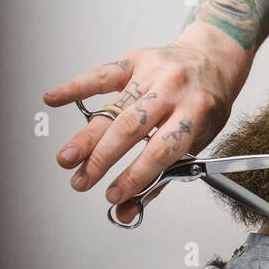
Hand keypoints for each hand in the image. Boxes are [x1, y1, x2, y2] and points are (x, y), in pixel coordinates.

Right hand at [43, 31, 246, 224]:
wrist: (214, 57)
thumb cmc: (205, 104)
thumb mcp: (198, 141)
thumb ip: (162, 176)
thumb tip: (127, 210)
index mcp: (196, 112)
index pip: (161, 150)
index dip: (135, 176)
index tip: (114, 195)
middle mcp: (173, 90)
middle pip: (131, 128)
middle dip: (102, 159)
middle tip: (81, 182)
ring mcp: (152, 72)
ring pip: (113, 108)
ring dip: (86, 137)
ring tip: (68, 160)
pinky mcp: (134, 60)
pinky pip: (101, 75)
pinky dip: (75, 88)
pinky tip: (54, 99)